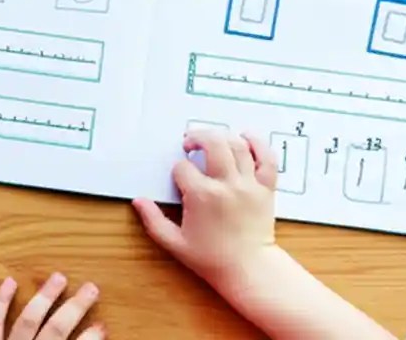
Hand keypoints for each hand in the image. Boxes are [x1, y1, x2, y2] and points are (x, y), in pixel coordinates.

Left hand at [0, 273, 105, 339]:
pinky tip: (10, 281)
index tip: (102, 325)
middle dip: (75, 308)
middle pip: (56, 329)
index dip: (91, 337)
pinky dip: (1, 302)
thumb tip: (93, 336)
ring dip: (45, 297)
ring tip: (59, 277)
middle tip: (91, 288)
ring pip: (28, 320)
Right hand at [132, 130, 276, 290]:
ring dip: (223, 136)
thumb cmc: (211, 258)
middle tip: (190, 143)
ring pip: (238, 146)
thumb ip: (153, 220)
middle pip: (213, 142)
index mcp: (202, 196)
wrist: (248, 269)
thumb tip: (138, 201)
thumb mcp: (175, 243)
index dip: (178, 172)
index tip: (181, 183)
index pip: (183, 168)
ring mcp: (248, 185)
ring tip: (213, 140)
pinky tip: (246, 138)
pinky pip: (267, 159)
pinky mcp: (266, 189)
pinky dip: (259, 144)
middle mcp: (226, 185)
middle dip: (198, 137)